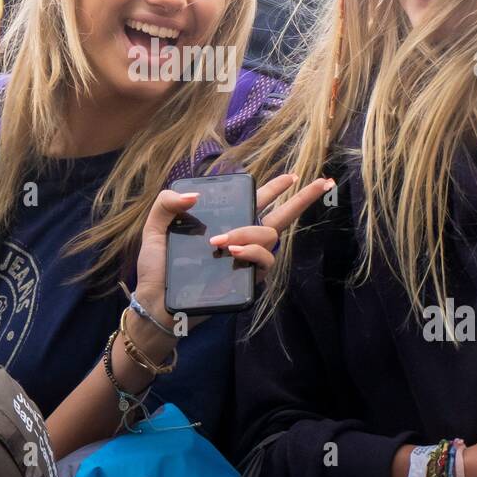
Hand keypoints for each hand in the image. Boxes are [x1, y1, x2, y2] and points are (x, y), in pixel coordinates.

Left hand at [133, 173, 334, 326]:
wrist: (156, 302)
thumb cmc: (158, 267)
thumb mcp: (155, 228)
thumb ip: (167, 204)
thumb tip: (195, 195)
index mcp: (225, 222)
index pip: (257, 201)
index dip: (277, 187)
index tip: (294, 175)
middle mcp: (242, 239)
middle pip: (280, 216)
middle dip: (302, 199)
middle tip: (322, 183)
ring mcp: (247, 260)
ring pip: (269, 235)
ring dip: (249, 232)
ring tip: (221, 241)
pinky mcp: (248, 280)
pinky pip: (264, 261)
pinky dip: (252, 252)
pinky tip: (234, 250)